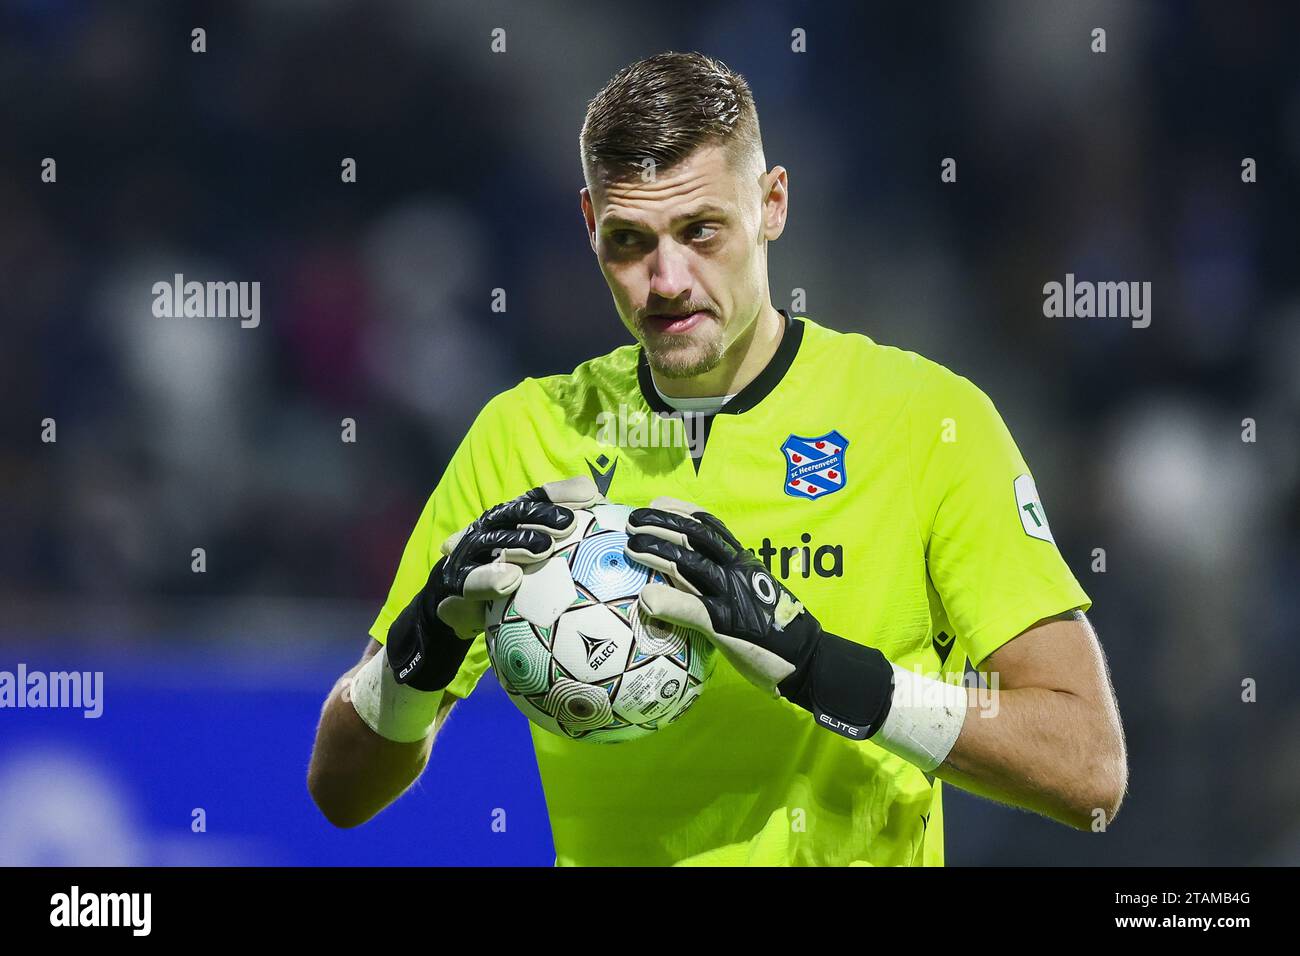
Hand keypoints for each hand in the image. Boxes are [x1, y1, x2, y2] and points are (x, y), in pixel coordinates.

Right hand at [389, 476, 606, 691]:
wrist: (452, 614)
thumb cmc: (508, 590)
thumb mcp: (538, 572)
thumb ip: (568, 552)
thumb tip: (609, 536)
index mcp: (508, 522)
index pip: (536, 499)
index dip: (560, 492)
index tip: (589, 493)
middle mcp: (487, 531)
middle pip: (514, 513)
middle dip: (541, 513)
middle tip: (570, 523)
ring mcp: (466, 555)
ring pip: (491, 540)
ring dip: (517, 541)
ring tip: (544, 548)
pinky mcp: (452, 584)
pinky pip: (470, 581)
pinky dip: (488, 578)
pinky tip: (510, 581)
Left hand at [625, 496, 894, 738]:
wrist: (806, 656)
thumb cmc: (774, 629)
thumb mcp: (749, 594)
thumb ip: (719, 583)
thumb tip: (682, 579)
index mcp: (743, 562)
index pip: (709, 525)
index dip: (680, 509)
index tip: (657, 502)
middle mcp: (737, 571)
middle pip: (694, 536)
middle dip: (661, 523)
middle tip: (633, 522)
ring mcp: (733, 596)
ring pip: (689, 564)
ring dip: (656, 552)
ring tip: (631, 546)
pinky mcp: (728, 625)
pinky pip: (694, 609)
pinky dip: (668, 601)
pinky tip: (646, 598)